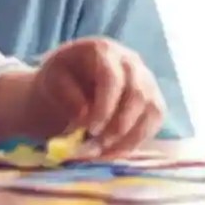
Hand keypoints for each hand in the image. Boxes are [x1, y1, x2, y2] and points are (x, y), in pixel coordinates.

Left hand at [31, 38, 165, 156]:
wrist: (72, 81)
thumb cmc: (60, 78)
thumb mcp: (50, 79)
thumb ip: (65, 94)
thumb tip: (85, 115)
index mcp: (104, 50)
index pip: (112, 78)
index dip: (105, 107)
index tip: (91, 130)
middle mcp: (132, 61)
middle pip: (137, 95)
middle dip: (117, 127)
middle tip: (96, 148)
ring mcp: (147, 80)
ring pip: (151, 111)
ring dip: (128, 138)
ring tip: (101, 154)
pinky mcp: (153, 100)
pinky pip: (154, 123)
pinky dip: (135, 141)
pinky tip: (112, 152)